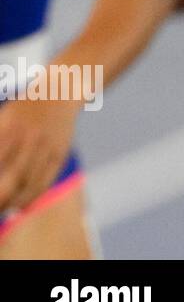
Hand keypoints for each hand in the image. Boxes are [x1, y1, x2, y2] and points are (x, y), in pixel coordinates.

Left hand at [0, 97, 79, 212]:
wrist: (60, 92)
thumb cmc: (24, 108)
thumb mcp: (4, 119)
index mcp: (9, 128)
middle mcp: (29, 138)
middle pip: (11, 177)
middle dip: (0, 197)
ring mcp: (47, 146)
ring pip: (29, 182)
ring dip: (14, 202)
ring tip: (3, 210)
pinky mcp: (60, 152)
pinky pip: (47, 179)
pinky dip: (34, 196)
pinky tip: (22, 205)